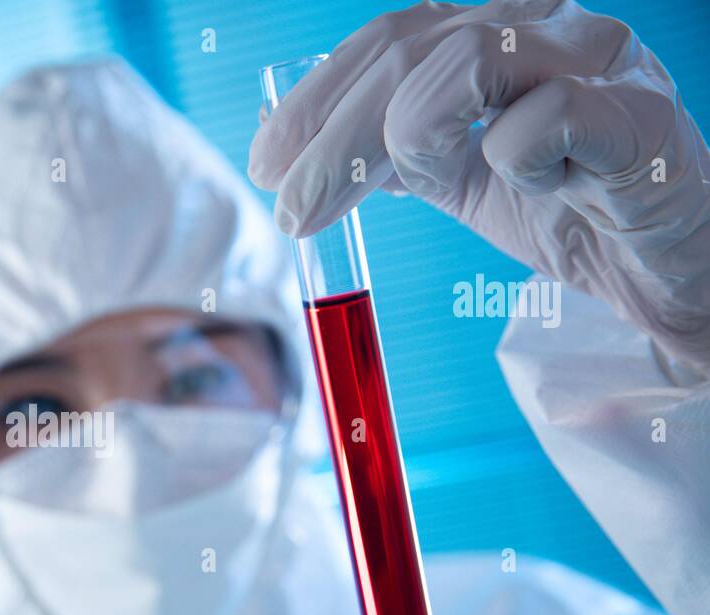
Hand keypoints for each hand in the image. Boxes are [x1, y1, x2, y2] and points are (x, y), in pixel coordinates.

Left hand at [249, 0, 709, 371]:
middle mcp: (546, 30)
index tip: (264, 163)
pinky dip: (509, 154)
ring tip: (365, 202)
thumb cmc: (567, 210)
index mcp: (498, 35)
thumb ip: (387, 153)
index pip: (390, 39)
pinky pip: (549, 116)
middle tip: (291, 210)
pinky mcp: (643, 122)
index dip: (316, 98)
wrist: (665, 270)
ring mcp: (598, 65)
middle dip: (331, 137)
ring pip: (468, 63)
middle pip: (412, 52)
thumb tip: (286, 144)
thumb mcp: (456, 178)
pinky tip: (515, 182)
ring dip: (393, 142)